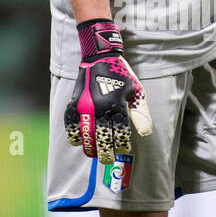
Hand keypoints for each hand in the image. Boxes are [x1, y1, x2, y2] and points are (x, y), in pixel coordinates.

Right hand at [64, 18, 152, 164]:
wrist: (100, 57)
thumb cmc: (122, 77)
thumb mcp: (137, 92)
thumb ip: (141, 114)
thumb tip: (145, 133)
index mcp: (118, 105)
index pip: (121, 135)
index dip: (123, 146)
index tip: (124, 149)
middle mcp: (101, 107)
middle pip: (103, 139)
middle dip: (106, 154)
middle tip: (108, 159)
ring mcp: (85, 106)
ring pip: (86, 136)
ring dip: (90, 148)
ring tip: (94, 153)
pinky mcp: (74, 102)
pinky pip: (70, 124)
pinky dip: (72, 135)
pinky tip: (77, 141)